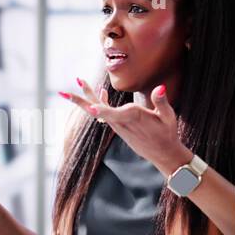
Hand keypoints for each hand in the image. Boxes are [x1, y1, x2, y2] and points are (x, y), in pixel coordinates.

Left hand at [58, 78, 192, 177]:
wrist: (162, 153)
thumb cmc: (167, 134)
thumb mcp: (168, 117)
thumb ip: (161, 101)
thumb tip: (160, 87)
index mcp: (133, 118)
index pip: (115, 114)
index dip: (103, 110)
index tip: (92, 108)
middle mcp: (121, 122)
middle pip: (97, 110)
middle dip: (82, 99)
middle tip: (65, 90)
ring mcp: (118, 125)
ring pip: (99, 110)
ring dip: (88, 96)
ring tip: (80, 81)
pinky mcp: (119, 126)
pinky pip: (105, 113)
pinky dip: (100, 102)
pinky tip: (101, 92)